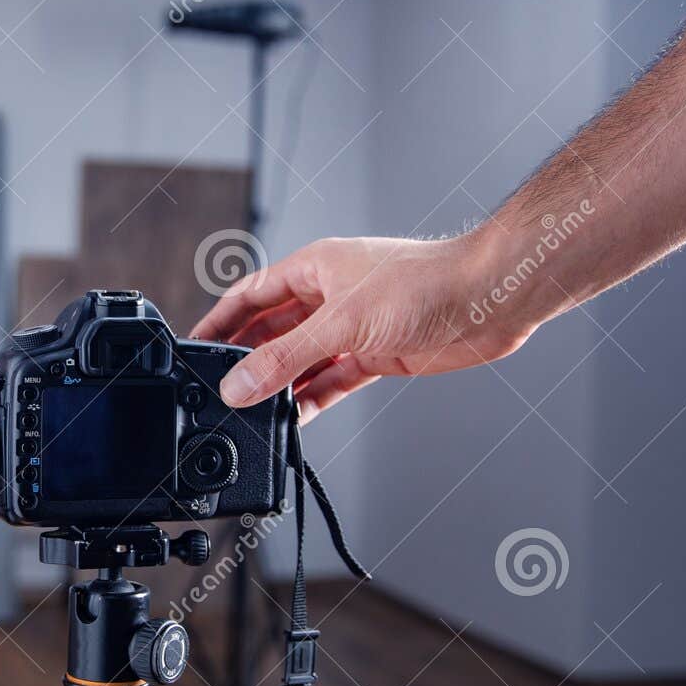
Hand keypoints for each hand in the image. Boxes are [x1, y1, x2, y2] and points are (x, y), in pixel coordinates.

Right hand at [189, 233, 534, 424]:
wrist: (491, 299)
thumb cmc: (426, 284)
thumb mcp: (342, 323)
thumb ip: (286, 358)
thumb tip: (239, 384)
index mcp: (314, 268)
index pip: (249, 296)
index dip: (219, 321)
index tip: (194, 347)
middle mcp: (330, 295)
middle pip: (272, 330)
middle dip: (247, 359)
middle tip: (219, 390)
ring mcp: (354, 326)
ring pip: (302, 359)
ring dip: (280, 384)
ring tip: (253, 411)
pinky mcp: (378, 353)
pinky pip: (332, 378)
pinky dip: (313, 396)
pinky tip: (294, 417)